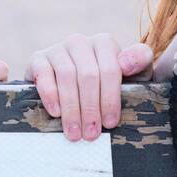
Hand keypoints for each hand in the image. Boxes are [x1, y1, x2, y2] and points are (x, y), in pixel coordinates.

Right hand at [25, 33, 154, 141]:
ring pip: (67, 76)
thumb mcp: (129, 77)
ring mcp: (58, 49)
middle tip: (91, 134)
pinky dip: (50, 94)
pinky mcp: (38, 58)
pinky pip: (43, 74)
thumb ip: (138, 65)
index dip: (111, 98)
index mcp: (104, 43)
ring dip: (71, 108)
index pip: (110, 69)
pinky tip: (55, 112)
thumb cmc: (104, 87)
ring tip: (74, 133)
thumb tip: (128, 63)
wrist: (68, 88)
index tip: (111, 122)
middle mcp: (80, 42)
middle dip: (91, 108)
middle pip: (88, 74)